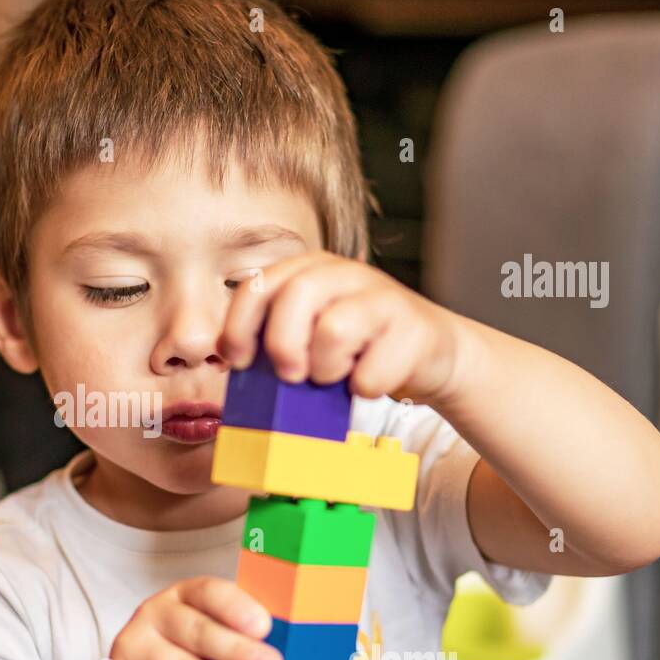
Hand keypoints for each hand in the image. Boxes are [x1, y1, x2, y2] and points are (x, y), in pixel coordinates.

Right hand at [97, 577, 282, 659]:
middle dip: (239, 653)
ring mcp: (131, 650)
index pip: (208, 592)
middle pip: (196, 633)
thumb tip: (298, 655)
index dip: (236, 607)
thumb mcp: (217, 646)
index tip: (265, 626)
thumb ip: (245, 642)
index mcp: (183, 595)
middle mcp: (153, 615)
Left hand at [217, 250, 465, 406]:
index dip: (239, 326)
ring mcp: (382, 296)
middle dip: (282, 345)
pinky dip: (364, 388)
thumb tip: (229, 365)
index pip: (258, 286)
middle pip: (296, 296)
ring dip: (326, 370)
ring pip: (333, 331)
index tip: (237, 361)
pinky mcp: (414, 328)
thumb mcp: (309, 337)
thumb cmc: (357, 350)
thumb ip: (273, 341)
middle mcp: (345, 273)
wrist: (430, 353)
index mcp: (309, 270)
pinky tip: (371, 379)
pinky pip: (371, 372)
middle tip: (291, 376)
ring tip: (337, 374)